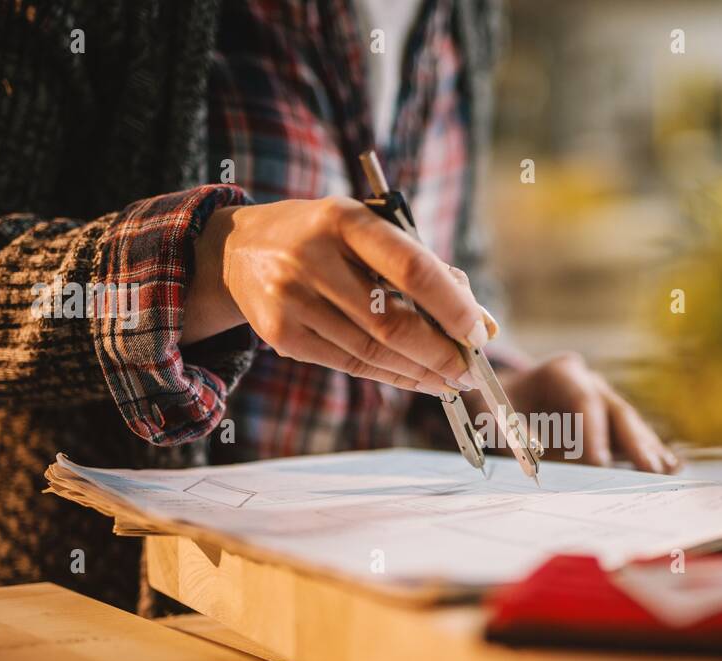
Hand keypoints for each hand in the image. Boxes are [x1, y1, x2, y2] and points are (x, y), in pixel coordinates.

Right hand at [183, 197, 487, 396]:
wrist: (239, 250)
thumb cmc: (325, 240)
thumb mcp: (368, 231)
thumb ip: (426, 269)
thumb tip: (482, 324)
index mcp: (344, 218)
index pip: (410, 267)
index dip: (451, 306)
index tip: (479, 334)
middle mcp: (312, 257)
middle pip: (390, 322)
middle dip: (439, 353)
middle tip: (470, 371)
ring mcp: (290, 299)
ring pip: (371, 352)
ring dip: (420, 372)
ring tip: (450, 380)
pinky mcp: (280, 334)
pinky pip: (348, 365)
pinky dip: (391, 376)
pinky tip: (417, 379)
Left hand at [470, 351, 679, 473]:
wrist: (495, 401)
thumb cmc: (491, 406)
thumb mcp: (488, 414)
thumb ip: (508, 434)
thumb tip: (533, 462)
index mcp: (562, 373)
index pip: (584, 400)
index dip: (592, 432)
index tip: (597, 465)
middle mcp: (590, 384)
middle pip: (616, 412)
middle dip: (633, 443)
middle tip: (648, 471)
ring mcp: (604, 402)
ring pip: (630, 426)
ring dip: (647, 451)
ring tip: (664, 474)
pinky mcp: (610, 423)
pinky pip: (633, 438)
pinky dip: (650, 452)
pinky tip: (672, 467)